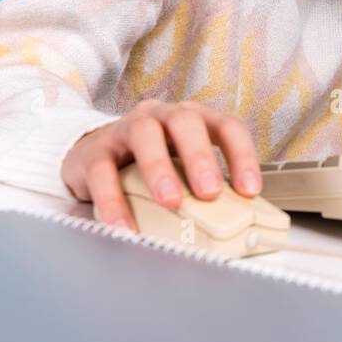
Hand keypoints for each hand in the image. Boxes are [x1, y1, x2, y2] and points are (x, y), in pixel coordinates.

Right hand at [61, 99, 261, 230]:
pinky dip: (113, 201)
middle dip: (200, 157)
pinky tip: (124, 226)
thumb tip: (231, 226)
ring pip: (144, 135)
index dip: (242, 156)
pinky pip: (102, 171)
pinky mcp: (94, 150)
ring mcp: (126, 128)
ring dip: (160, 169)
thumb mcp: (180, 167)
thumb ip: (202, 186)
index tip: (250, 190)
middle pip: (186, 122)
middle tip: (210, 193)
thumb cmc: (148, 162)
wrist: (90, 154)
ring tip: (170, 202)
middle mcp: (161, 116)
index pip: (226, 126)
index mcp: (192, 119)